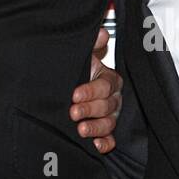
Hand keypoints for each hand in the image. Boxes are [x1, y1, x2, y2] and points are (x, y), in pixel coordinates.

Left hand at [71, 26, 120, 153]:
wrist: (65, 88)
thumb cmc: (76, 71)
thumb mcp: (81, 57)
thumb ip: (92, 44)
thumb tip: (102, 33)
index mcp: (109, 80)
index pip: (105, 86)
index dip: (90, 91)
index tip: (74, 94)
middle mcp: (113, 99)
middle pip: (107, 106)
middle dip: (90, 109)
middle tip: (73, 112)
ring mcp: (110, 117)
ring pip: (109, 124)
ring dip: (95, 127)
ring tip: (80, 130)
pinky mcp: (104, 132)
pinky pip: (110, 140)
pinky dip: (104, 144)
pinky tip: (95, 145)